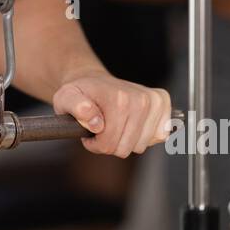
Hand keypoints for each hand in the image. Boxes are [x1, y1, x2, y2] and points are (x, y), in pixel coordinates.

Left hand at [52, 71, 171, 157]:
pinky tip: (132, 125)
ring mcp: (154, 101)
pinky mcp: (163, 103)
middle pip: (126, 148)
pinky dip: (144, 136)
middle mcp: (141, 99)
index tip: (90, 133)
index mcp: (118, 99)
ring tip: (115, 125)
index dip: (96, 144)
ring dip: (126, 141)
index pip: (111, 143)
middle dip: (110, 144)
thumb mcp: (66, 98)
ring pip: (141, 145)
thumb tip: (94, 122)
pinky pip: (159, 137)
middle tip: (102, 130)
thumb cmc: (81, 93)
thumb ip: (75, 107)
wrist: (95, 82)